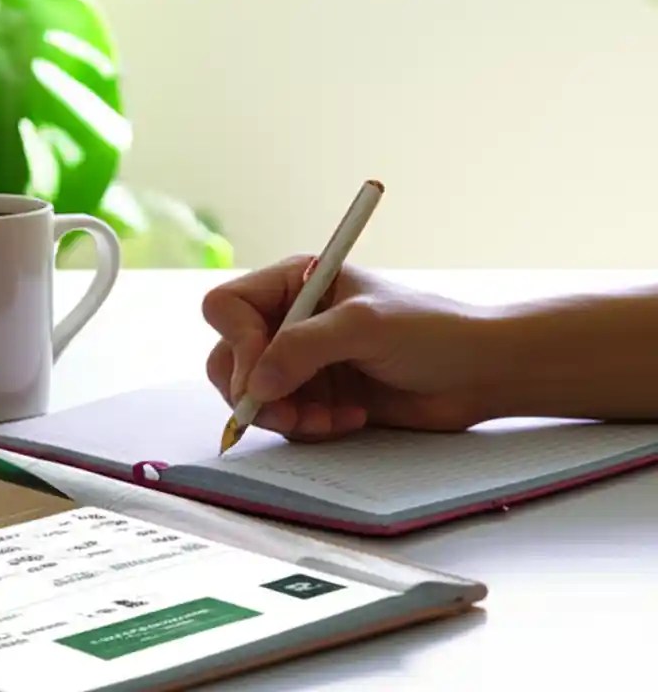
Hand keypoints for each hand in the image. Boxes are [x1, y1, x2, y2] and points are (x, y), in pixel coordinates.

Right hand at [202, 255, 494, 440]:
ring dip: (284, 414)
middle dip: (253, 391)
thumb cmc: (433, 332)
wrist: (481, 373)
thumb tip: (253, 386)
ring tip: (328, 420)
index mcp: (295, 283)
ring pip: (252, 394)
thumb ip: (302, 348)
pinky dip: (307, 426)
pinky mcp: (317, 395)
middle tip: (287, 414)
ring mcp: (301, 360)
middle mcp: (290, 318)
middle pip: (229, 357)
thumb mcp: (364, 327)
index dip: (237, 344)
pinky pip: (283, 417)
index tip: (263, 377)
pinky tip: (349, 418)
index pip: (227, 308)